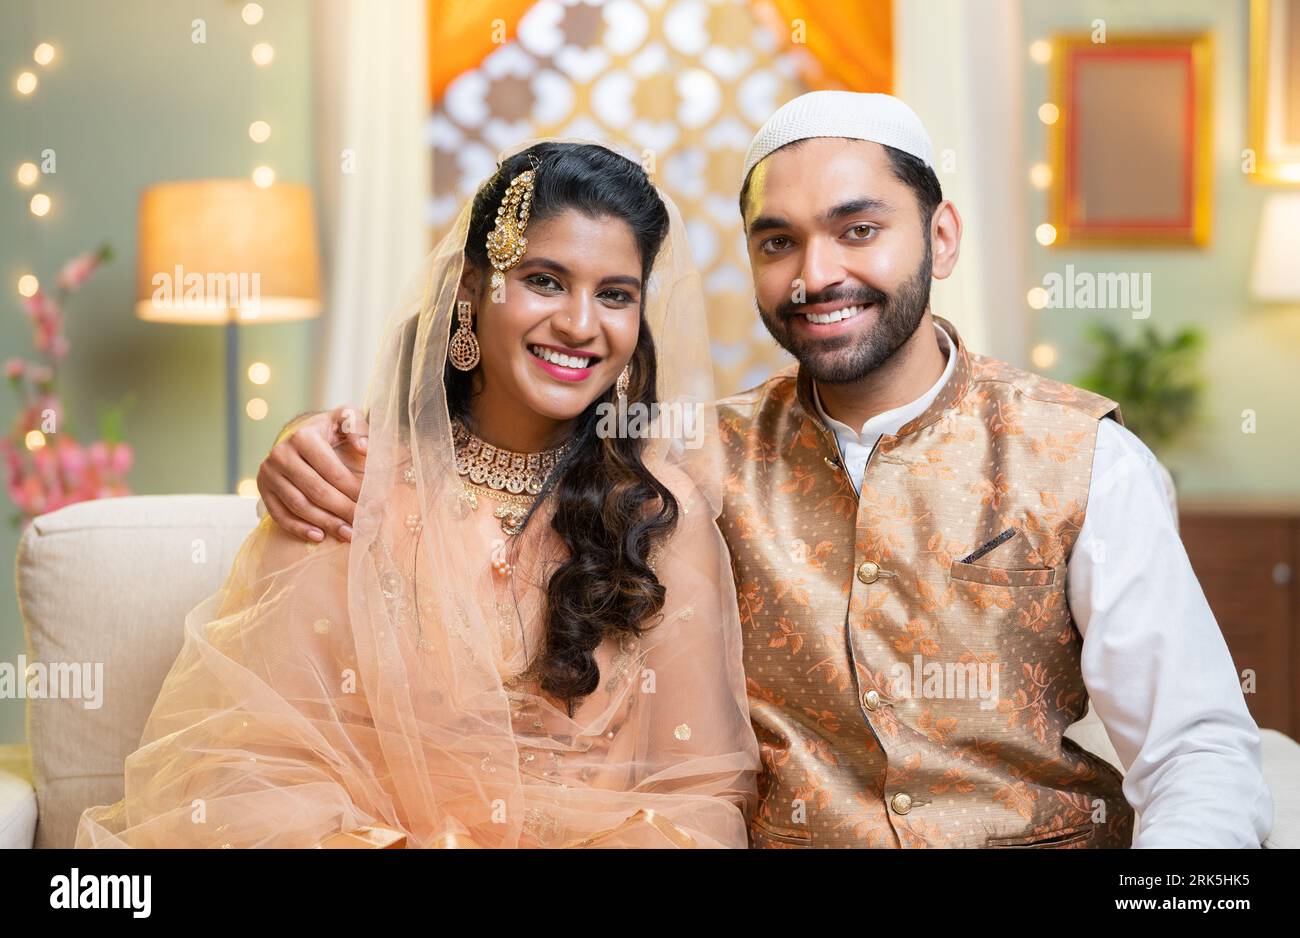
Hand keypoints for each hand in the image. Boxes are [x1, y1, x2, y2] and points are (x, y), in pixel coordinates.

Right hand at [256, 405, 368, 541]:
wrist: (299, 436)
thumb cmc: (329, 430)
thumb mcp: (344, 419)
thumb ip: (357, 426)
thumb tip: (364, 448)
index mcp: (303, 437)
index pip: (333, 471)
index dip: (355, 490)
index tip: (374, 504)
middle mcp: (281, 454)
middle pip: (317, 490)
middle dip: (343, 510)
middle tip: (365, 524)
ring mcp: (269, 473)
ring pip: (299, 505)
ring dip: (325, 523)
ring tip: (349, 534)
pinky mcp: (263, 490)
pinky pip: (279, 515)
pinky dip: (299, 528)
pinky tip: (319, 536)